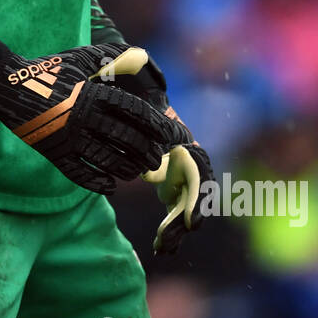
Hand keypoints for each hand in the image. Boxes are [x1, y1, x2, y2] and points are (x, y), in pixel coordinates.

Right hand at [0, 34, 184, 193]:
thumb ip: (113, 57)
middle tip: (156, 159)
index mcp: (94, 93)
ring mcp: (67, 136)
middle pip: (126, 139)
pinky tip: (109, 185)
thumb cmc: (49, 69)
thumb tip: (142, 56)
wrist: (7, 83)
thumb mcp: (81, 57)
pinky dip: (96, 181)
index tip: (175, 136)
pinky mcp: (51, 151)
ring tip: (136, 172)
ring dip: (127, 169)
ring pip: (106, 159)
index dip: (160, 127)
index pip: (137, 113)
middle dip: (148, 152)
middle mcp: (84, 116)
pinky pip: (78, 173)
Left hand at [94, 46, 213, 252]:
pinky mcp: (167, 183)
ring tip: (166, 247)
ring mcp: (177, 171)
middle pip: (196, 191)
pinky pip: (173, 210)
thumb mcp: (130, 75)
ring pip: (185, 204)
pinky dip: (170, 228)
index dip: (199, 192)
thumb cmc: (125, 82)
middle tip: (178, 236)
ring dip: (178, 227)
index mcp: (180, 136)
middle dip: (189, 215)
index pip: (199, 166)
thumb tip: (143, 75)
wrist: (118, 94)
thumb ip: (133, 69)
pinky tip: (161, 247)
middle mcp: (184, 156)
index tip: (192, 217)